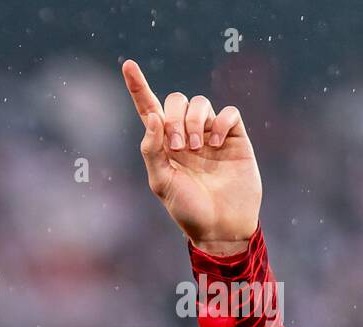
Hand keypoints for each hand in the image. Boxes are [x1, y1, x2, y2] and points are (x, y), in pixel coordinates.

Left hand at [122, 59, 260, 254]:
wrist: (220, 225)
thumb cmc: (187, 209)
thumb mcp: (161, 183)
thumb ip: (152, 150)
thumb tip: (152, 117)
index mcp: (163, 144)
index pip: (149, 108)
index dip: (138, 86)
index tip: (127, 65)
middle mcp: (185, 134)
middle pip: (175, 100)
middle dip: (174, 118)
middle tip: (179, 147)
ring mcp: (210, 133)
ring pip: (200, 103)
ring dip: (193, 121)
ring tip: (196, 149)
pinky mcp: (234, 136)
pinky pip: (228, 112)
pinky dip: (221, 123)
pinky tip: (217, 143)